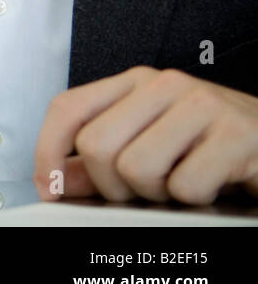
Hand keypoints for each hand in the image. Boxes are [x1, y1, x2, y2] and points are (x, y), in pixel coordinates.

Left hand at [33, 66, 257, 203]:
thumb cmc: (210, 146)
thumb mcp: (149, 146)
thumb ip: (99, 161)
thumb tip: (55, 181)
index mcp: (135, 84)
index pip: (68, 107)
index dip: (47, 150)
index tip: (48, 187)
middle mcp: (164, 85)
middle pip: (96, 145)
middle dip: (112, 185)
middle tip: (143, 192)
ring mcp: (202, 105)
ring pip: (136, 168)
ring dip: (156, 194)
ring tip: (181, 184)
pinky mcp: (235, 135)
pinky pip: (186, 186)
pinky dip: (195, 200)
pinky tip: (213, 185)